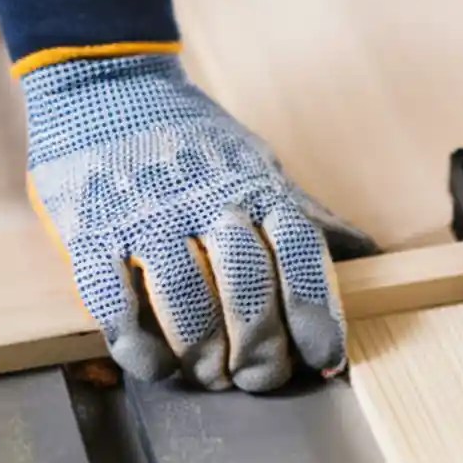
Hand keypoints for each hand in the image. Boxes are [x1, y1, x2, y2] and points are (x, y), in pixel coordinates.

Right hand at [24, 54, 377, 391]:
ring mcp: (146, 215)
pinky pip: (114, 298)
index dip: (317, 314)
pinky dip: (139, 344)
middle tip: (262, 381)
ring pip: (183, 296)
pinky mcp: (89, 230)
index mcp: (257, 189)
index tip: (327, 362)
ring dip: (203, 350)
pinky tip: (159, 367)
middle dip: (261, 347)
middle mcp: (207, 201)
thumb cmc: (196, 141)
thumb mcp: (261, 167)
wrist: (107, 82)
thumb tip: (373, 255)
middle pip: (246, 285)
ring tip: (214, 377)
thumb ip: (308, 217)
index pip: (301, 256)